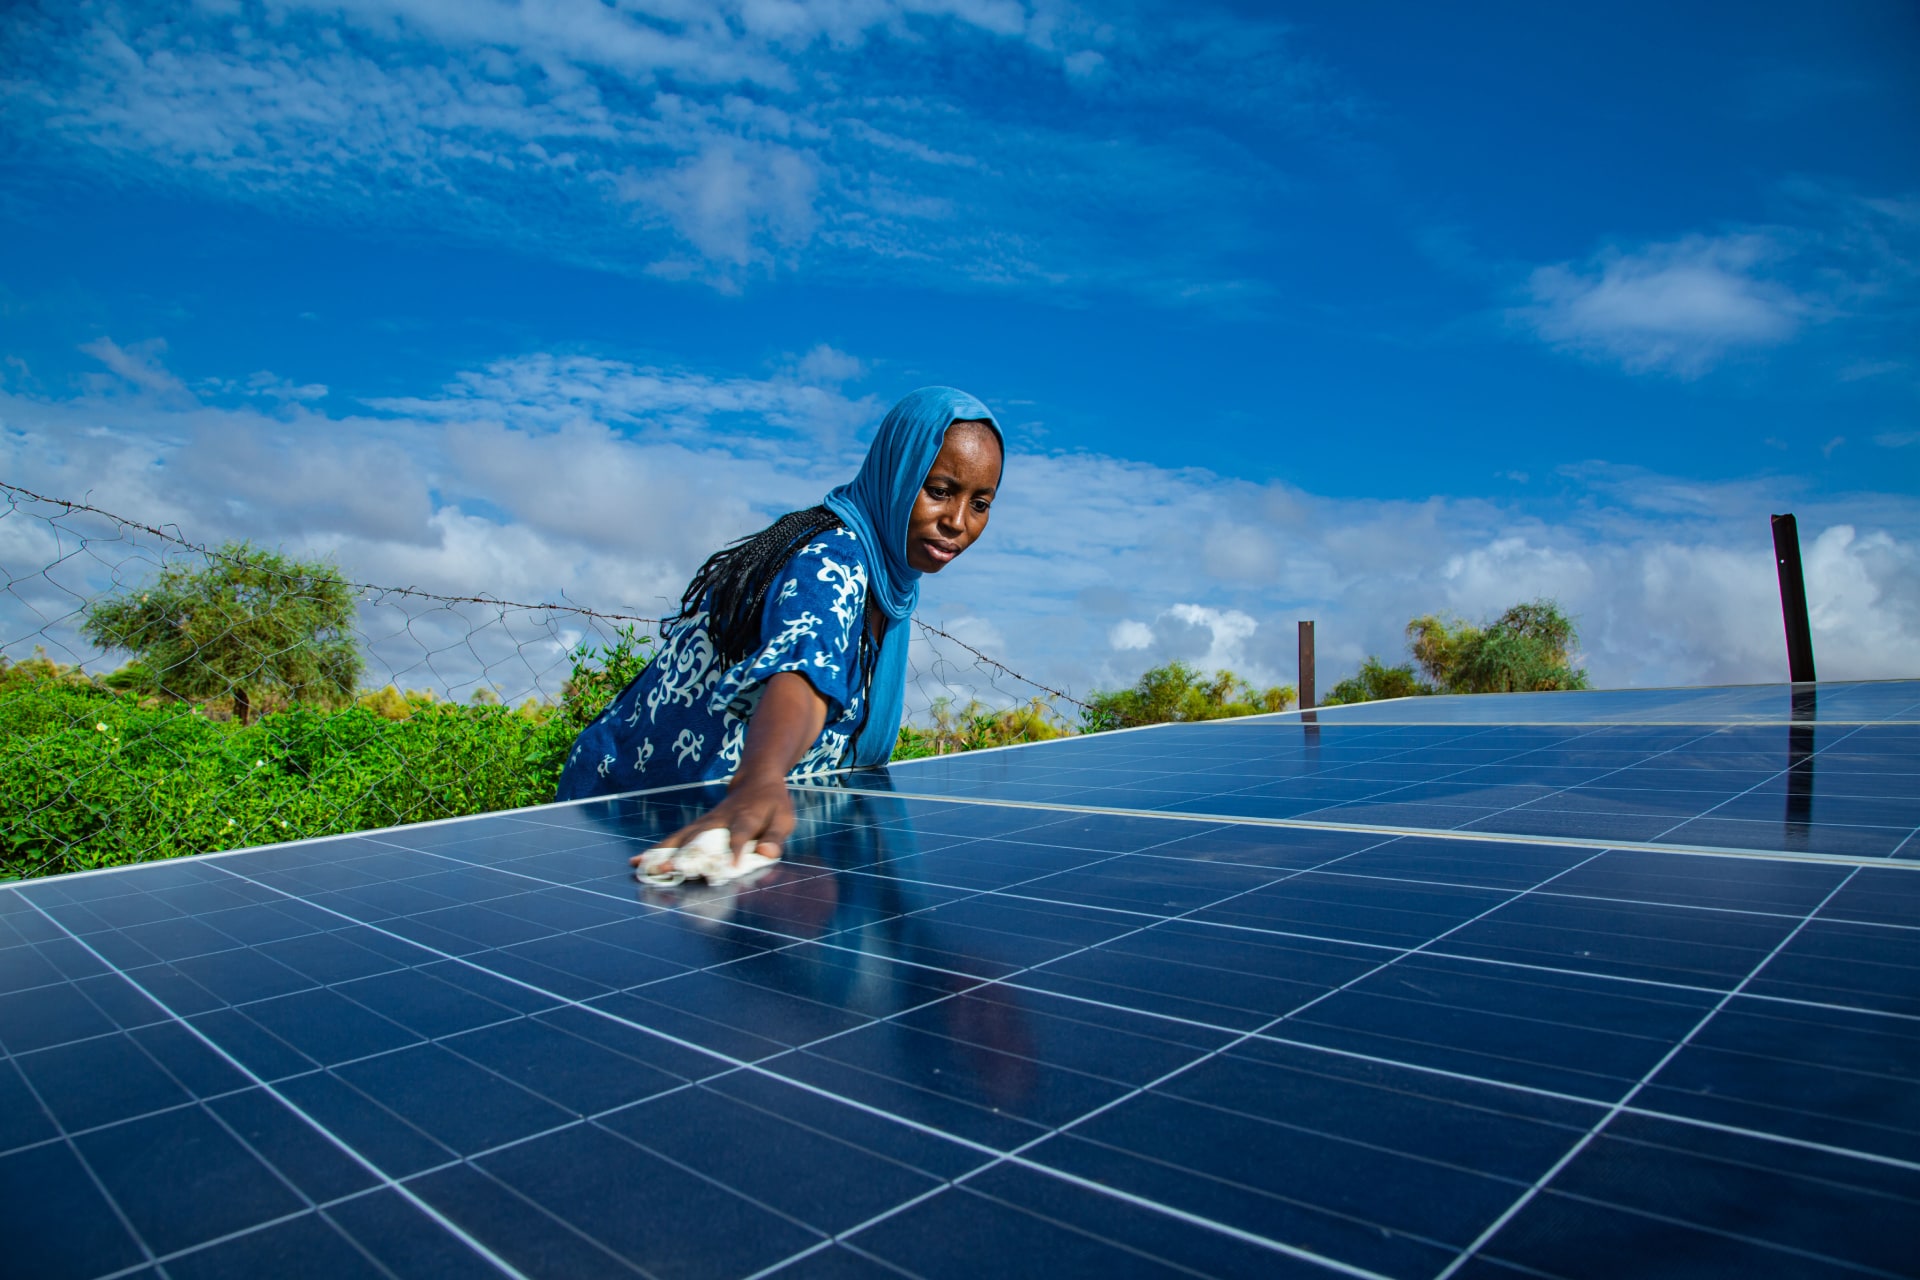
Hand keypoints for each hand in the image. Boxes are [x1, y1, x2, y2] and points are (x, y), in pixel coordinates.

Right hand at [637, 771, 795, 865]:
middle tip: (668, 869)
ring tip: (644, 868)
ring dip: (663, 854)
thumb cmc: (772, 805)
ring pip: (681, 839)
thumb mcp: (784, 819)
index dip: (736, 849)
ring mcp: (704, 823)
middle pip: (701, 838)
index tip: (730, 868)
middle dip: (685, 854)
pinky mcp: (695, 828)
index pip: (740, 834)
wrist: (755, 781)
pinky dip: (656, 851)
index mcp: (746, 817)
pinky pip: (674, 840)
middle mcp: (721, 820)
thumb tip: (767, 854)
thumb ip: (775, 838)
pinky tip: (637, 862)